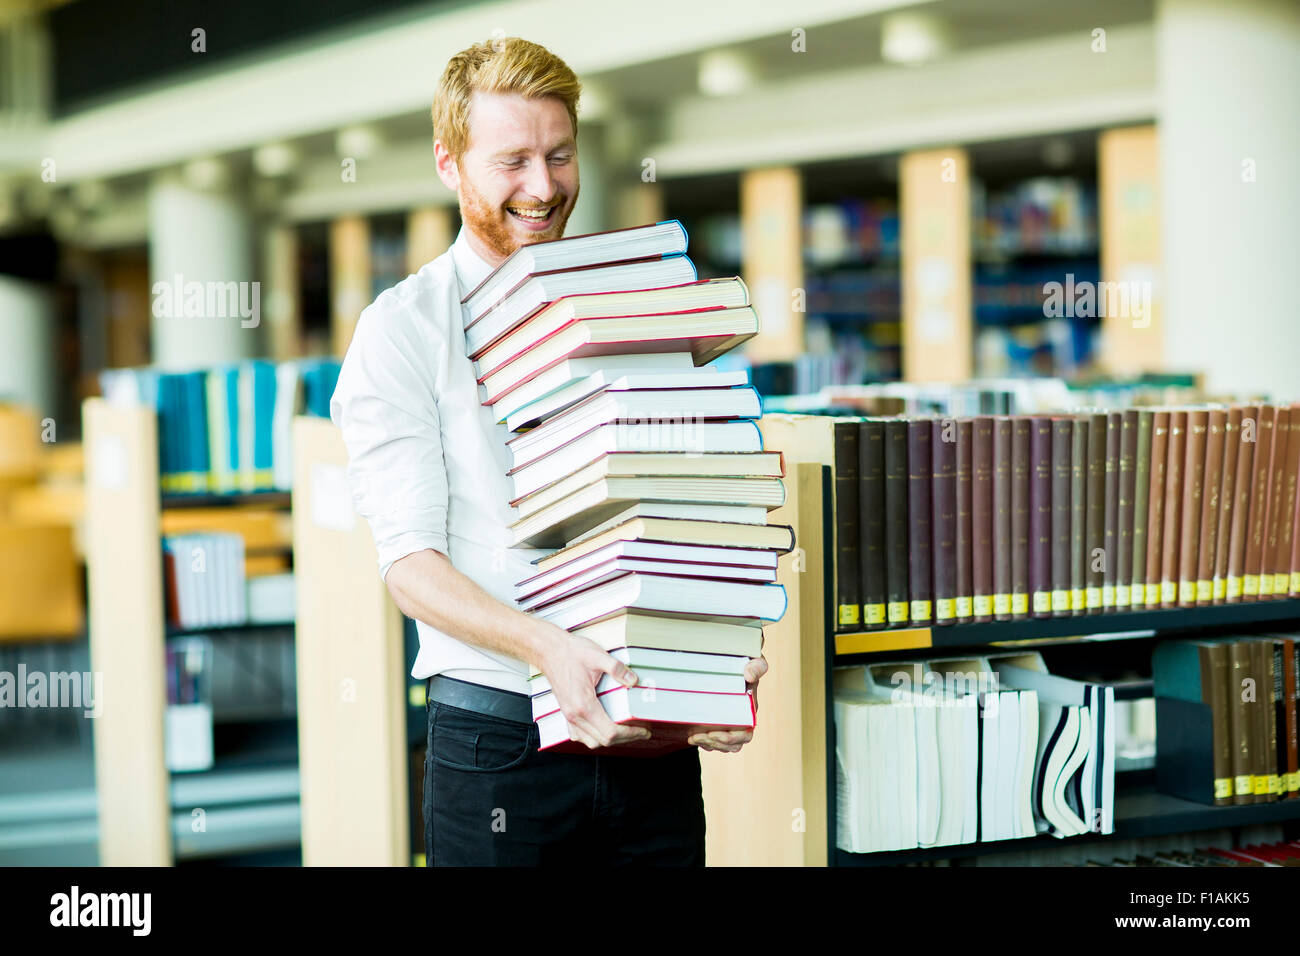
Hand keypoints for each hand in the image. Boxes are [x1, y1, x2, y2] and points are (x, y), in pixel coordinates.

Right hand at [534, 623, 651, 749]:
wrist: (549, 651)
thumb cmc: (570, 653)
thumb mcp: (597, 656)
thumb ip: (617, 669)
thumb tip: (633, 681)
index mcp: (583, 705)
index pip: (610, 732)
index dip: (630, 734)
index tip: (643, 730)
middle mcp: (575, 715)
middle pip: (603, 741)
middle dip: (626, 738)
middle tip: (641, 730)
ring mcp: (569, 716)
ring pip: (591, 741)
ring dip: (610, 739)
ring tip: (626, 730)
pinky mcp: (567, 713)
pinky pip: (580, 735)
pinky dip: (594, 736)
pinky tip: (604, 726)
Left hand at [689, 633, 767, 753]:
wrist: (728, 662)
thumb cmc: (745, 661)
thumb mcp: (753, 660)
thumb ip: (757, 666)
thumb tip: (749, 675)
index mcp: (750, 709)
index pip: (746, 732)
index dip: (731, 738)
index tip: (713, 733)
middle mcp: (743, 720)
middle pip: (735, 744)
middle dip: (717, 744)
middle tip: (698, 736)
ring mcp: (732, 723)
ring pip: (726, 746)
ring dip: (710, 744)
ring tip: (693, 737)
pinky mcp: (721, 723)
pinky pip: (716, 742)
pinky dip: (705, 742)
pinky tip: (693, 736)